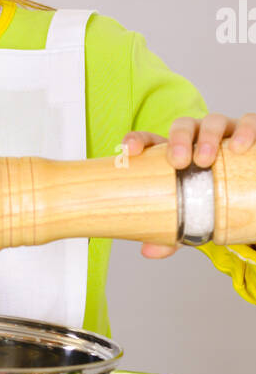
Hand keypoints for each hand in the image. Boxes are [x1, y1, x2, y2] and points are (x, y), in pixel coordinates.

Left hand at [121, 113, 255, 258]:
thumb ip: (171, 234)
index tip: (130, 152)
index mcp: (174, 152)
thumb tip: (149, 252)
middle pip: (183, 126)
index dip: (137, 141)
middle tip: (179, 161)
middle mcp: (197, 137)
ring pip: (213, 122)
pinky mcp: (248, 133)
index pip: (150, 139)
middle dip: (178, 140)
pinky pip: (248, 123)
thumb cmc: (212, 198)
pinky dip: (245, 132)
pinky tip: (241, 148)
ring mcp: (224, 133)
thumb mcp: (192, 215)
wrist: (247, 195)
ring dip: (208, 137)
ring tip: (207, 160)